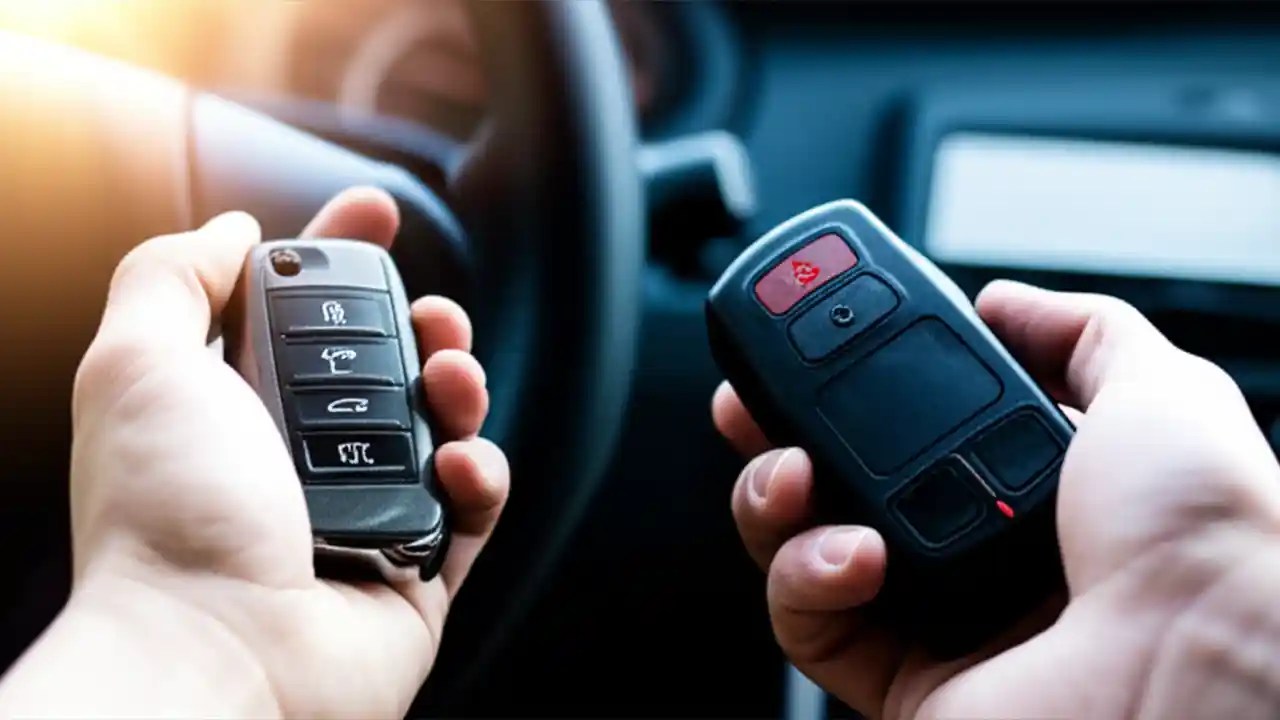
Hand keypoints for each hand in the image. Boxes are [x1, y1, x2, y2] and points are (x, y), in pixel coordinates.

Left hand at [0, 188, 505, 718]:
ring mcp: (364, 517)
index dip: (341, 255)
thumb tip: (233, 233)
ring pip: (441, 428)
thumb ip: (170, 277)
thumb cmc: (167, 518)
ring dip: (461, 387)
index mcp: (237, 410)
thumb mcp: (135, 365)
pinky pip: (474, 507)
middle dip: (422, 324)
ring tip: (453, 380)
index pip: (301, 313)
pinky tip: (460, 465)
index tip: (377, 211)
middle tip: (432, 315)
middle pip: (387, 366)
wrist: (218, 651)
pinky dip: (482, 475)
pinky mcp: (417, 572)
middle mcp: (300, 462)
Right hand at [713, 280, 1279, 718]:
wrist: (1199, 657)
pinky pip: (810, 628)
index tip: (800, 344)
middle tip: (747, 405)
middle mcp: (975, 554)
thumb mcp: (1156, 387)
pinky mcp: (901, 687)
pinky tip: (852, 553)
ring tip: (794, 475)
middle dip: (779, 440)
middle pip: (838, 487)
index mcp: (1029, 486)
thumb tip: (1004, 299)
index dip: (844, 385)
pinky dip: (807, 579)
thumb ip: (1079, 330)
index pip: (907, 427)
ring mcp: (935, 624)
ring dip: (775, 501)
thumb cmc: (1203, 534)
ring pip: (805, 553)